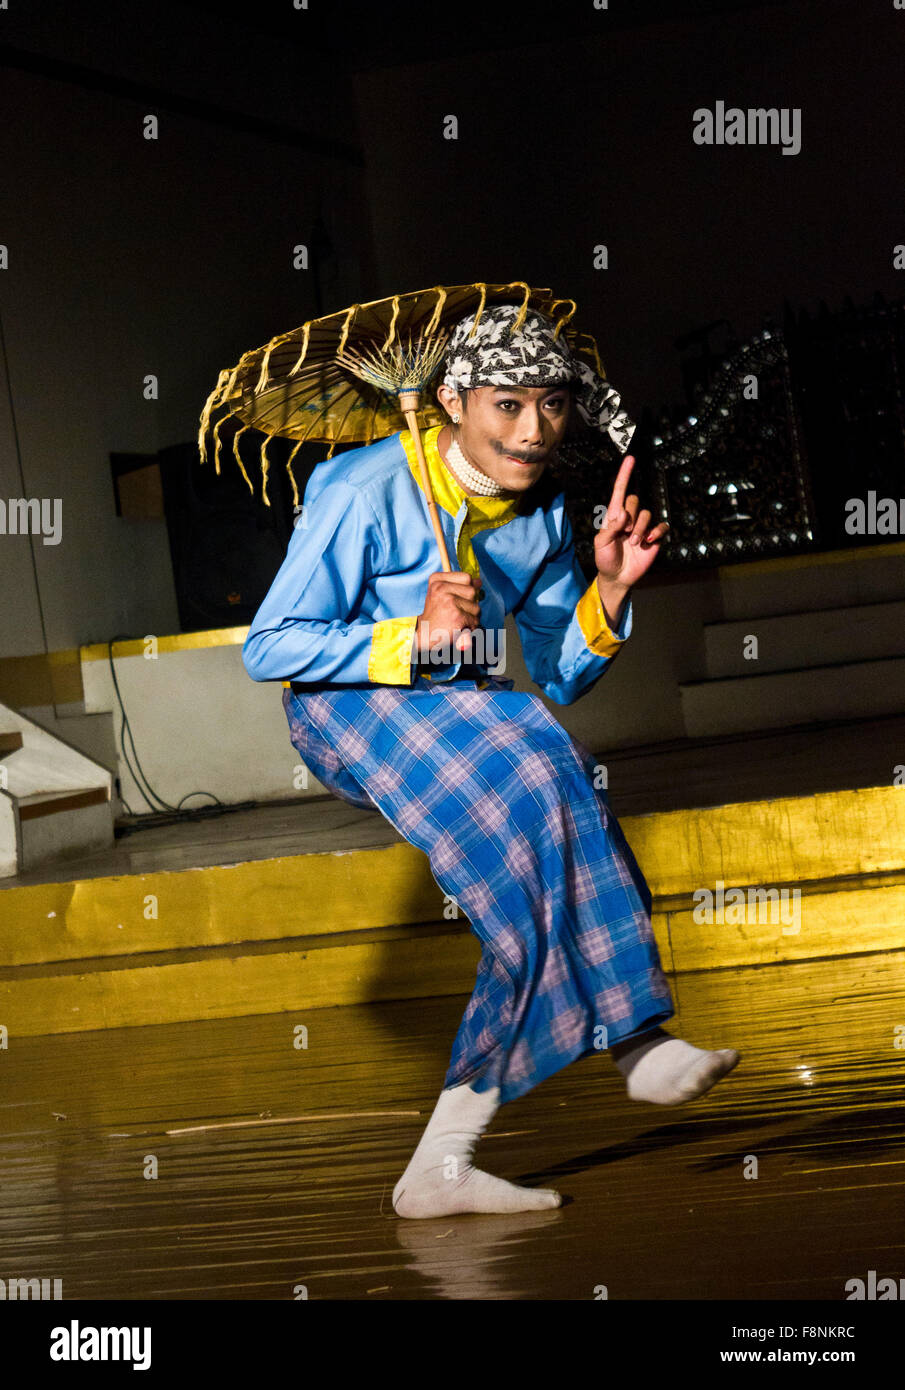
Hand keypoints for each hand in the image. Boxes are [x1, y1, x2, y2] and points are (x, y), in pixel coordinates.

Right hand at [416, 571, 481, 658]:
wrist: (425, 634)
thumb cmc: (436, 614)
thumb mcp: (441, 593)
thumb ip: (459, 584)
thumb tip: (479, 581)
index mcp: (436, 580)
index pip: (467, 577)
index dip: (468, 588)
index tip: (456, 598)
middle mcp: (441, 588)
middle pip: (473, 591)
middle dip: (470, 604)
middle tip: (456, 611)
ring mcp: (450, 602)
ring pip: (476, 607)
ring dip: (471, 616)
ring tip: (456, 620)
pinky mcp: (457, 616)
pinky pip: (475, 620)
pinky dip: (470, 626)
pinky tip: (458, 627)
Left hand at [593, 454, 669, 588]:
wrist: (618, 577)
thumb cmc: (605, 559)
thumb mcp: (601, 544)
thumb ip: (610, 528)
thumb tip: (622, 513)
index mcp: (614, 516)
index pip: (620, 491)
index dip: (625, 475)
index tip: (630, 459)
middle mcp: (629, 518)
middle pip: (635, 500)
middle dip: (631, 516)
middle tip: (624, 534)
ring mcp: (642, 527)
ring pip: (647, 513)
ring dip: (641, 528)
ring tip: (634, 543)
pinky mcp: (654, 537)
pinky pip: (661, 525)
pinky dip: (656, 531)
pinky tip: (649, 541)